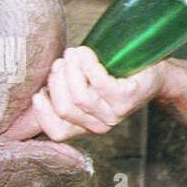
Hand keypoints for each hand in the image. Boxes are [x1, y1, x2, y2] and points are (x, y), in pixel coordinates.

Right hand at [22, 47, 167, 140]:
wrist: (155, 74)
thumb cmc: (114, 75)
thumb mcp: (85, 85)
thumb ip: (62, 90)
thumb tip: (32, 87)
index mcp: (85, 126)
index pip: (56, 133)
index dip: (42, 114)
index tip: (38, 92)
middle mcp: (99, 125)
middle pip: (64, 109)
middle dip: (56, 81)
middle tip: (61, 62)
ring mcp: (114, 114)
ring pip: (79, 96)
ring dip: (70, 69)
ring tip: (72, 53)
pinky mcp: (126, 98)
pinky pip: (98, 82)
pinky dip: (87, 64)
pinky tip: (85, 53)